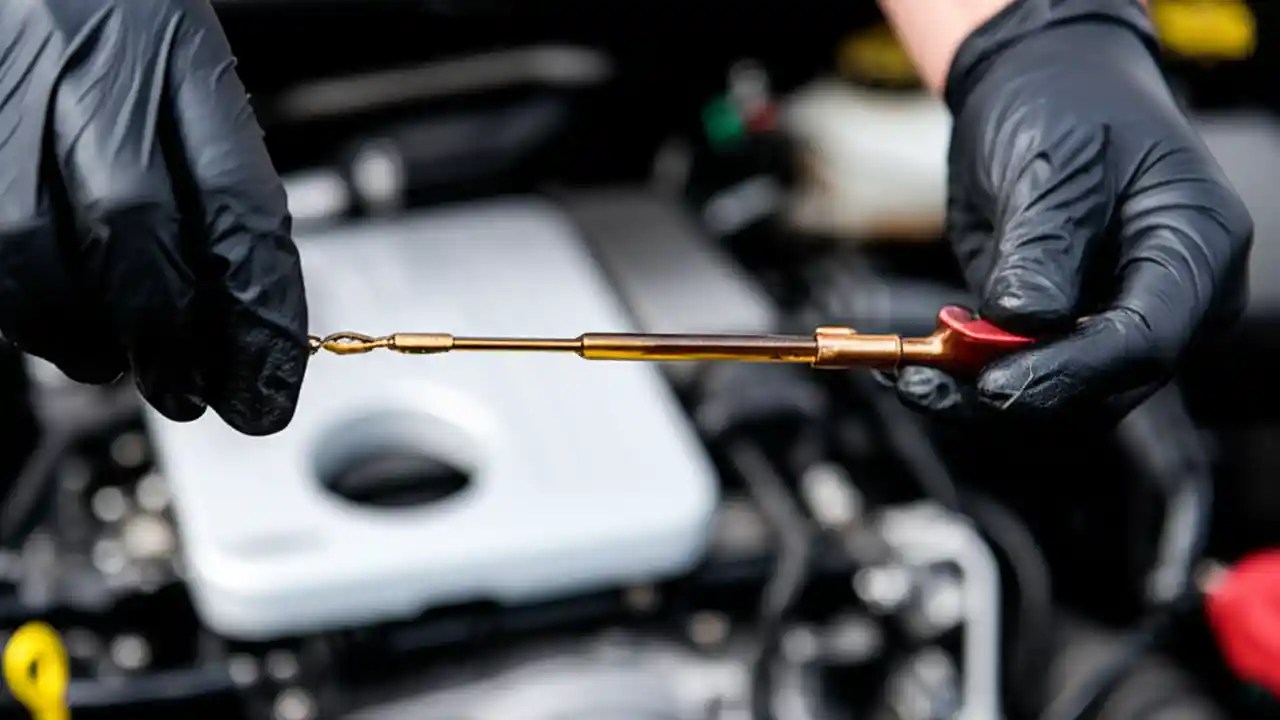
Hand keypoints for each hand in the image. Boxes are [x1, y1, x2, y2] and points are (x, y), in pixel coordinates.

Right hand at [0, 0, 307, 434]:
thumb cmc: (121, 40)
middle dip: (170, 334)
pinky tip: (59, 325)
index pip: (238, 199)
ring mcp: (7, 91)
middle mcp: (91, 64)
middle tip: (191, 391)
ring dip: (85, 332)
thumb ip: (217, 186)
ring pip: (38, 246)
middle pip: (136, 227)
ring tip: (119, 365)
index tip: (270, 383)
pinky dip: (28, 308)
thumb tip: (250, 323)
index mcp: (180, 52)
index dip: (259, 309)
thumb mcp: (187, 83)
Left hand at [896, 0, 1252, 421]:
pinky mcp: (1066, 332)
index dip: (1071, 372)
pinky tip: (924, 369)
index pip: (1147, 338)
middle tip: (931, 384)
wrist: (1039, 87)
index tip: (997, 386)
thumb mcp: (1053, 162)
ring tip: (915, 379)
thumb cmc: (1065, 106)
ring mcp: (1117, 320)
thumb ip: (1042, 246)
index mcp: (1195, 247)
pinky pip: (1029, 375)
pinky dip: (974, 379)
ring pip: (1063, 397)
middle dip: (1018, 394)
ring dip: (983, 399)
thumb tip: (1022, 320)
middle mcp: (1169, 300)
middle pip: (1105, 386)